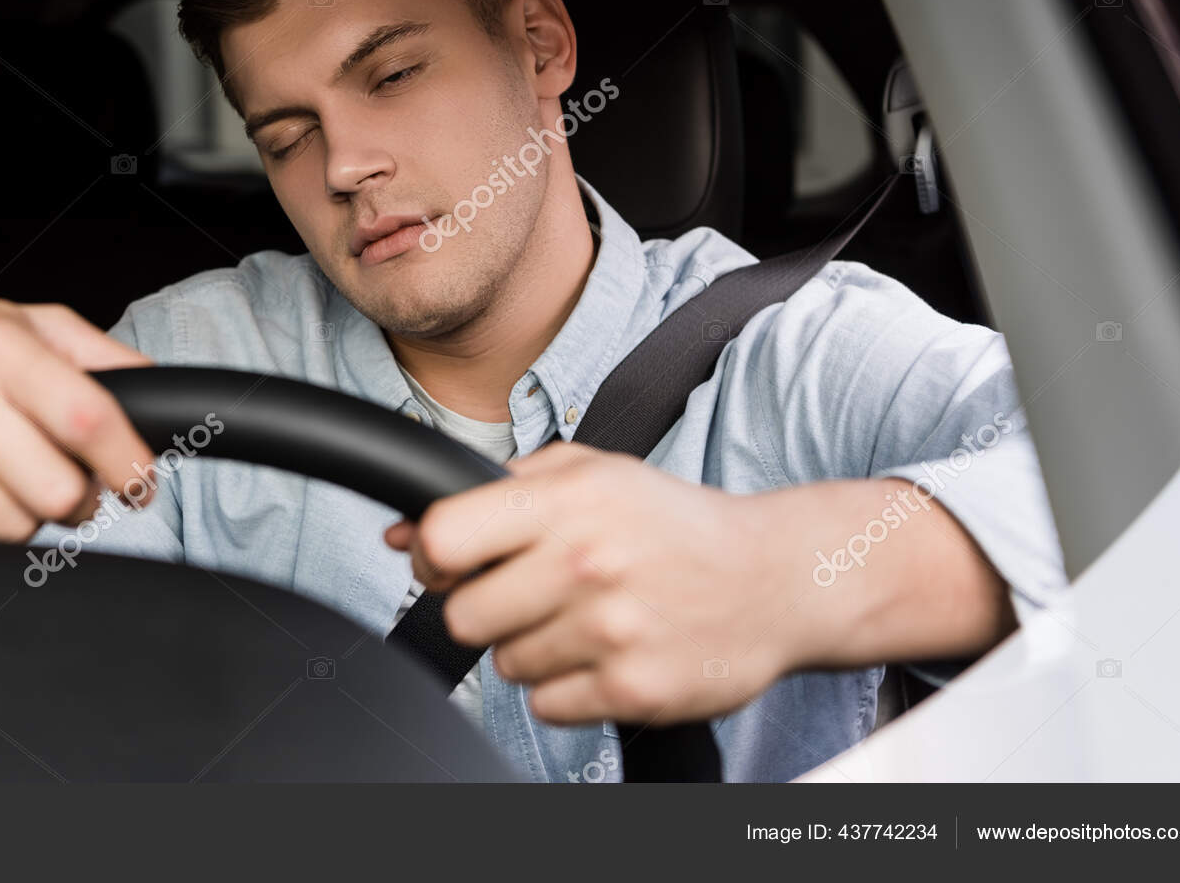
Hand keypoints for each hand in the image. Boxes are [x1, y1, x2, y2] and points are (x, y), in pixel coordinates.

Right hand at [0, 300, 156, 545]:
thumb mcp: (17, 326)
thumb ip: (94, 354)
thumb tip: (154, 389)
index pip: (88, 417)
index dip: (129, 462)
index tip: (139, 483)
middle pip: (59, 489)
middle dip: (75, 499)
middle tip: (57, 482)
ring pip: (17, 526)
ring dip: (22, 516)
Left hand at [387, 443, 1013, 725]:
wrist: (775, 578)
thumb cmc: (671, 522)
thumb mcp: (592, 473)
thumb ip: (497, 489)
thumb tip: (404, 533)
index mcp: (570, 500)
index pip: (445, 537)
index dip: (435, 557)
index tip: (456, 562)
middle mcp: (587, 563)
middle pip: (462, 616)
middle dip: (488, 608)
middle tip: (534, 593)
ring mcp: (612, 631)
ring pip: (504, 665)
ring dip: (534, 647)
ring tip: (587, 617)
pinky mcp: (633, 689)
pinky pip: (547, 706)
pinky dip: (569, 688)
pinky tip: (608, 652)